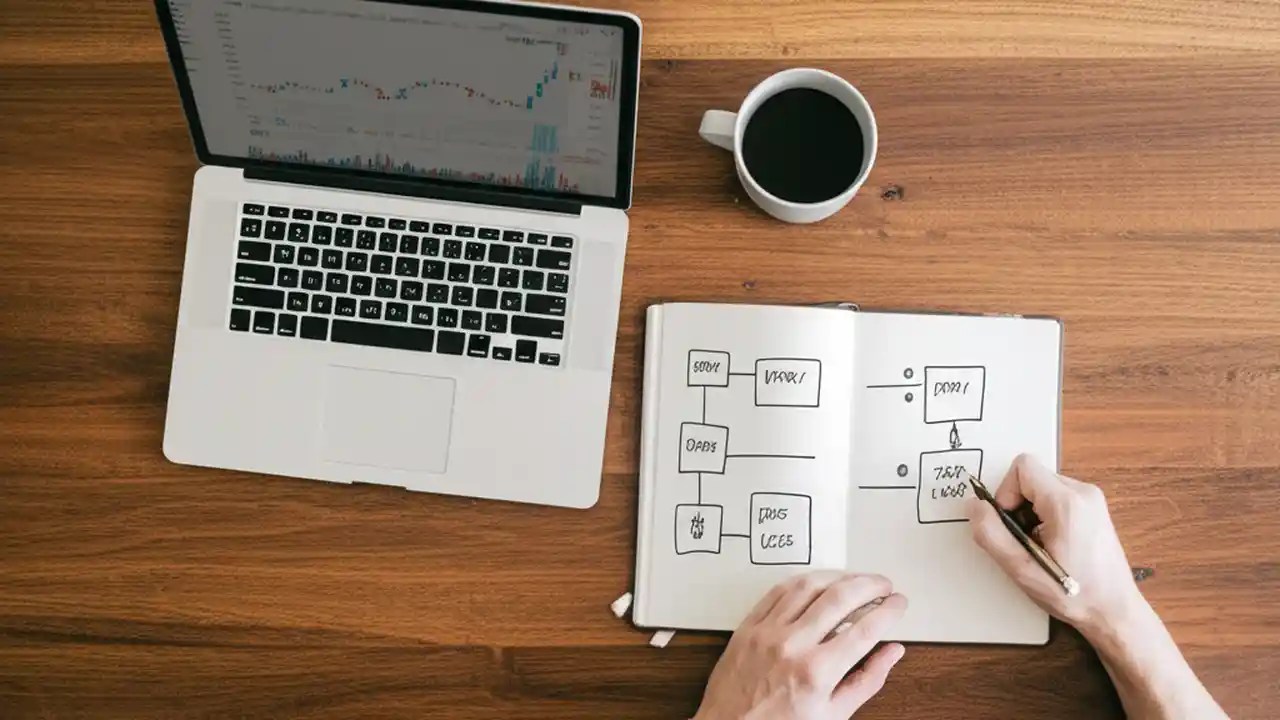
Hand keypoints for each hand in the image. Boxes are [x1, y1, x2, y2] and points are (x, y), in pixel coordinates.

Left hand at [694, 571, 906, 719]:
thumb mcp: (833, 714)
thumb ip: (867, 681)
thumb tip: (893, 652)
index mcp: (817, 672)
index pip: (865, 629)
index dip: (889, 610)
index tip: (899, 603)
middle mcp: (792, 645)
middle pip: (840, 597)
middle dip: (870, 584)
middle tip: (883, 585)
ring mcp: (768, 631)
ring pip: (809, 585)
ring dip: (838, 575)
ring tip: (855, 579)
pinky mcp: (749, 625)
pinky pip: (779, 590)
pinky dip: (804, 580)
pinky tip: (818, 581)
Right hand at [965, 453, 1142, 636]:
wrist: (1115, 611)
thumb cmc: (1074, 594)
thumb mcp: (1022, 569)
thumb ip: (991, 534)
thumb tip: (975, 506)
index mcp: (1067, 503)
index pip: (1022, 467)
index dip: (1005, 492)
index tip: (1009, 523)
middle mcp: (1083, 493)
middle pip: (1032, 477)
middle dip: (1017, 504)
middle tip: (1023, 540)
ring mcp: (1092, 499)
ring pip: (1043, 486)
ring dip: (1030, 511)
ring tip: (1038, 544)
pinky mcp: (1094, 508)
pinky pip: (1057, 496)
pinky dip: (1045, 514)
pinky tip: (1051, 543)